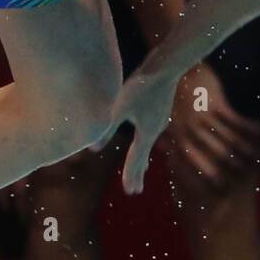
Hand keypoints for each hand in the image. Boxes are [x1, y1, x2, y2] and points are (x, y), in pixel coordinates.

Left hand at [97, 62, 181, 194]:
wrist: (165, 68)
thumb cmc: (140, 87)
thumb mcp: (119, 108)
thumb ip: (107, 128)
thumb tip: (93, 148)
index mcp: (146, 133)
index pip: (136, 159)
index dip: (130, 175)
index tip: (129, 191)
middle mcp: (155, 130)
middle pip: (144, 156)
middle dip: (138, 173)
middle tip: (135, 190)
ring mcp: (159, 120)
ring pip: (147, 144)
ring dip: (142, 158)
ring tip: (141, 169)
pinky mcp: (160, 110)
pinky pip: (150, 133)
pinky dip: (145, 143)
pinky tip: (144, 137)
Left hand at [160, 62, 259, 190]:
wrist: (179, 67)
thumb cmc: (176, 97)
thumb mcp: (169, 122)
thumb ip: (170, 142)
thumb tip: (170, 162)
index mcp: (178, 138)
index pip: (197, 166)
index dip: (210, 177)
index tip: (222, 188)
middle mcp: (189, 131)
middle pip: (216, 157)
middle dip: (233, 168)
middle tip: (246, 178)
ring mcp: (202, 118)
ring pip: (229, 141)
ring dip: (246, 150)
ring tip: (259, 156)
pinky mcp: (214, 105)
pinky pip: (237, 122)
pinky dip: (251, 128)